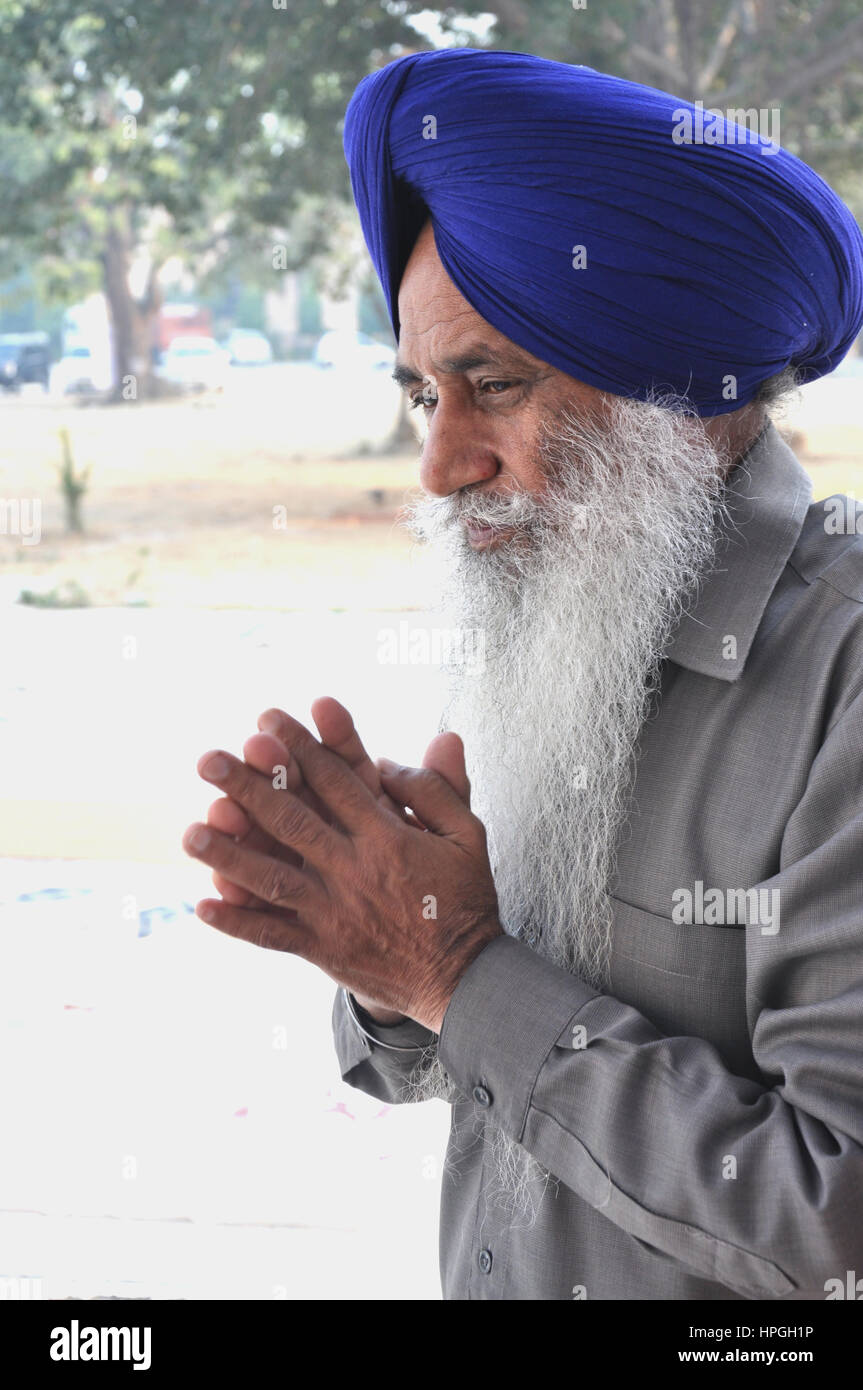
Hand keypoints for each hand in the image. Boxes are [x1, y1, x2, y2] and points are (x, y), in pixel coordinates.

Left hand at [182, 706, 502, 1031]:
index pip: (336, 782)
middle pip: (293, 822)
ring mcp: (335, 913)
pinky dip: (238, 923)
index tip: (267, 720)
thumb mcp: (468, 835)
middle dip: (249, 788)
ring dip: (229, 855)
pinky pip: (273, 936)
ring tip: (190, 833)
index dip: (301, 747)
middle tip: (208, 761)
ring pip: (272, 879)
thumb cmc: (465, 898)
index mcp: (388, 838)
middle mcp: (355, 871)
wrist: (465, 978)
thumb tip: (404, 753)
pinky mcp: (324, 950)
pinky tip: (202, 906)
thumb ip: (439, 788)